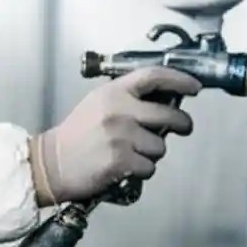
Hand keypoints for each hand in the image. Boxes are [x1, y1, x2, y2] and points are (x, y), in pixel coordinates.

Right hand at [28, 66, 201, 205]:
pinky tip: (126, 166)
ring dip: (153, 152)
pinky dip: (142, 170)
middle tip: (184, 127)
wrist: (51, 163)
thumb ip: (129, 99)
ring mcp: (120, 136)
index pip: (153, 76)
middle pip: (169, 114)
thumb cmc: (78, 134)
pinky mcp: (120, 160)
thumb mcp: (99, 103)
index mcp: (113, 92)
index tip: (194, 87)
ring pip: (161, 145)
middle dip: (182, 123)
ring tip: (132, 152)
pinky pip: (150, 167)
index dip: (179, 80)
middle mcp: (118, 110)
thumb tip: (166, 101)